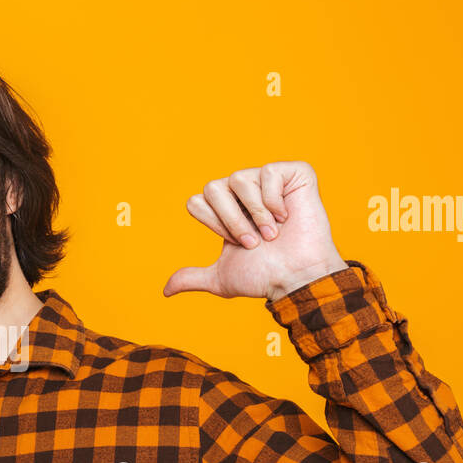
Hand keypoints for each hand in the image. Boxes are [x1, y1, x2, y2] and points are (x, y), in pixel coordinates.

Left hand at [162, 160, 347, 301]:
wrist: (296, 277)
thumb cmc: (265, 276)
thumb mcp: (221, 278)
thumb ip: (193, 277)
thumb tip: (165, 290)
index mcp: (226, 210)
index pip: (197, 201)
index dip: (214, 223)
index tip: (236, 243)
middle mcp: (243, 192)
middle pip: (212, 187)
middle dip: (230, 220)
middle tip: (253, 241)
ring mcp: (268, 180)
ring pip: (238, 178)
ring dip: (255, 213)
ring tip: (272, 232)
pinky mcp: (294, 173)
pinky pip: (269, 171)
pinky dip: (275, 199)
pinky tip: (287, 215)